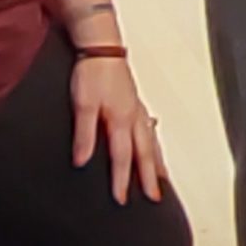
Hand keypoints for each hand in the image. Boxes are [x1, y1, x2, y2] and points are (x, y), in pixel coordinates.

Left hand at [70, 54, 166, 204]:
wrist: (101, 46)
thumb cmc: (92, 72)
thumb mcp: (83, 104)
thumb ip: (84, 134)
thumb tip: (82, 161)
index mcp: (122, 120)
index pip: (122, 157)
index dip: (121, 180)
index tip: (122, 199)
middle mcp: (134, 117)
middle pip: (145, 154)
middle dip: (150, 177)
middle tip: (155, 198)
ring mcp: (138, 109)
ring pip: (152, 141)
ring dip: (157, 162)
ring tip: (162, 178)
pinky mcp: (136, 101)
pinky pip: (150, 128)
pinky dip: (155, 142)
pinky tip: (154, 143)